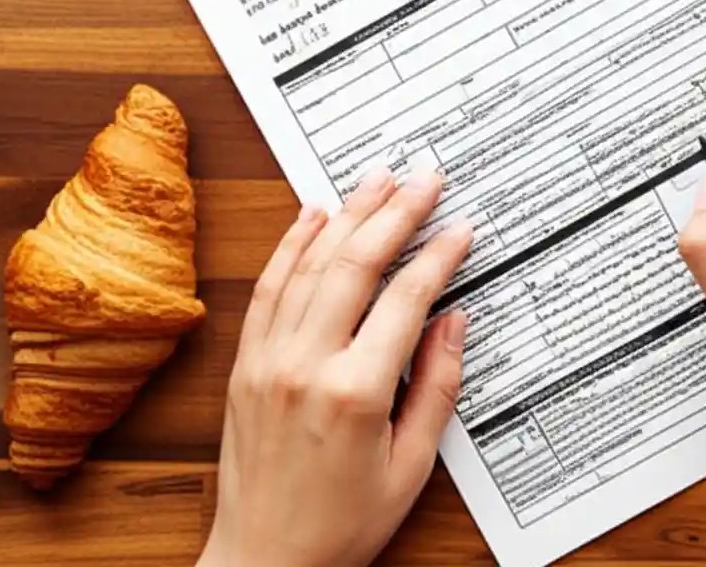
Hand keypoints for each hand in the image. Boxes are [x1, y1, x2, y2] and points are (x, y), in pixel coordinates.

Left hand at [199, 168, 472, 566]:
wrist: (264, 561)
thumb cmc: (342, 524)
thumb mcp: (412, 467)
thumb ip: (436, 387)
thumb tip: (453, 321)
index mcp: (355, 392)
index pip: (404, 299)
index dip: (438, 254)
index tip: (461, 226)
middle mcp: (305, 364)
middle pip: (355, 265)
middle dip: (394, 213)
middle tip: (423, 177)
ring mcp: (268, 360)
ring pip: (308, 266)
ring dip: (346, 216)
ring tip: (376, 179)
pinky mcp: (244, 365)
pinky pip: (267, 289)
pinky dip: (289, 247)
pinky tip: (312, 217)